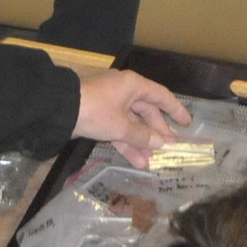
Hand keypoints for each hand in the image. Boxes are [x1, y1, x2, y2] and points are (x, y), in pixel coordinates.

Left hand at [74, 69, 191, 167]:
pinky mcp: (99, 116)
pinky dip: (126, 143)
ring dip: (141, 142)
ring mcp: (111, 104)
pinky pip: (119, 129)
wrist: (59, 110)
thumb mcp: (120, 125)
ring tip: (151, 162)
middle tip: (168, 148)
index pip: (161, 97)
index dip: (175, 110)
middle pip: (146, 112)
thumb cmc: (95, 111)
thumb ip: (142, 136)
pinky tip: (136, 160)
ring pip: (132, 124)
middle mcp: (124, 91)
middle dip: (156, 132)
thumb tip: (160, 143)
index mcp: (133, 85)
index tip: (187, 123)